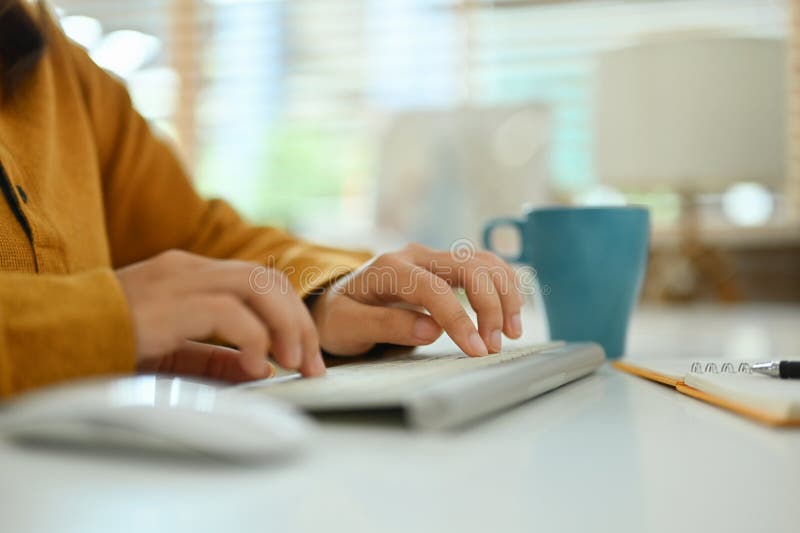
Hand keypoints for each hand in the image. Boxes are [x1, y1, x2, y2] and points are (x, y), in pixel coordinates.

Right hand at [116, 250, 324, 380]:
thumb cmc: (111, 341)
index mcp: (194, 273)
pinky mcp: (170, 300)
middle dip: (301, 322)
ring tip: (295, 363)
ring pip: (259, 286)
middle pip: (269, 280)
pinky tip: (256, 365)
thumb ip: (215, 356)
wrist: (59, 334)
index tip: (308, 354)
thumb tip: (263, 368)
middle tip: (314, 364)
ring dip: (286, 326)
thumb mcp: (174, 351)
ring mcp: (181, 279)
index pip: (261, 281)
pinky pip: (229, 312)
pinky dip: (252, 338)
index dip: (292, 315)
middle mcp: (192, 268)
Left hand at [310, 243, 522, 356]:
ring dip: (504, 294)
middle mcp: (414, 256)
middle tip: (495, 345)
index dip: (460, 319)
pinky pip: (484, 266)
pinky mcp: (446, 266)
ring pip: (483, 262)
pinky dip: (503, 285)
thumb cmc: (341, 318)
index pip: (434, 288)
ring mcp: (432, 257)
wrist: (337, 303)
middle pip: (468, 267)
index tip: (477, 349)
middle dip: (490, 305)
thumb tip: (431, 330)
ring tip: (511, 332)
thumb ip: (386, 326)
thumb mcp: (348, 327)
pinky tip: (509, 312)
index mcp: (388, 268)